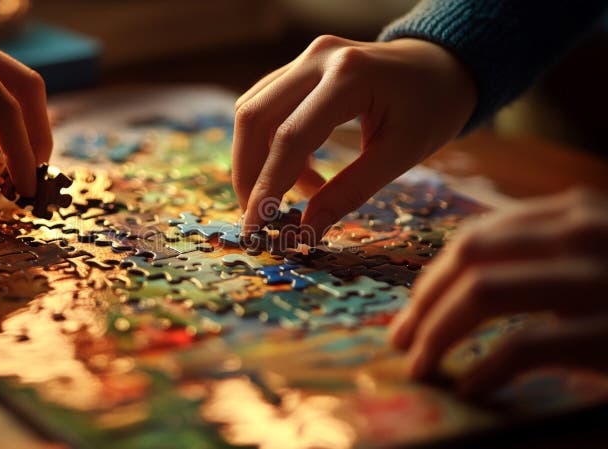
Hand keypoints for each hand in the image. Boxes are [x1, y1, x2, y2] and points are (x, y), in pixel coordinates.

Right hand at [232, 36, 476, 240]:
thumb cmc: (432, 108)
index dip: (267, 186)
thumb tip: (306, 232)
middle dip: (248, 173)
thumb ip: (351, 191)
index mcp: (349, 76)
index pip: (290, 136)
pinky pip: (267, 107)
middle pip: (254, 117)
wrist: (442, 65)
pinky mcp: (300, 67)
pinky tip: (304, 172)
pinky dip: (272, 146)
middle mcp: (318, 58)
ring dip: (258, 161)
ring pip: (253, 111)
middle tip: (259, 216)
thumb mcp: (402, 155)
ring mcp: (305, 58)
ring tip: (297, 195)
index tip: (255, 227)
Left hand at [389, 189, 607, 395]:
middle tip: (400, 338)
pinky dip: (486, 370)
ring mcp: (596, 277)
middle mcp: (581, 233)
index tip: (414, 308)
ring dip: (437, 332)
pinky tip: (470, 388)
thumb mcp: (601, 256)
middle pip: (468, 256)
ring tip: (419, 365)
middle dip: (423, 300)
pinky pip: (523, 346)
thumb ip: (548, 256)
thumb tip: (469, 288)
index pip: (480, 236)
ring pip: (481, 292)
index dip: (435, 275)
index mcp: (576, 213)